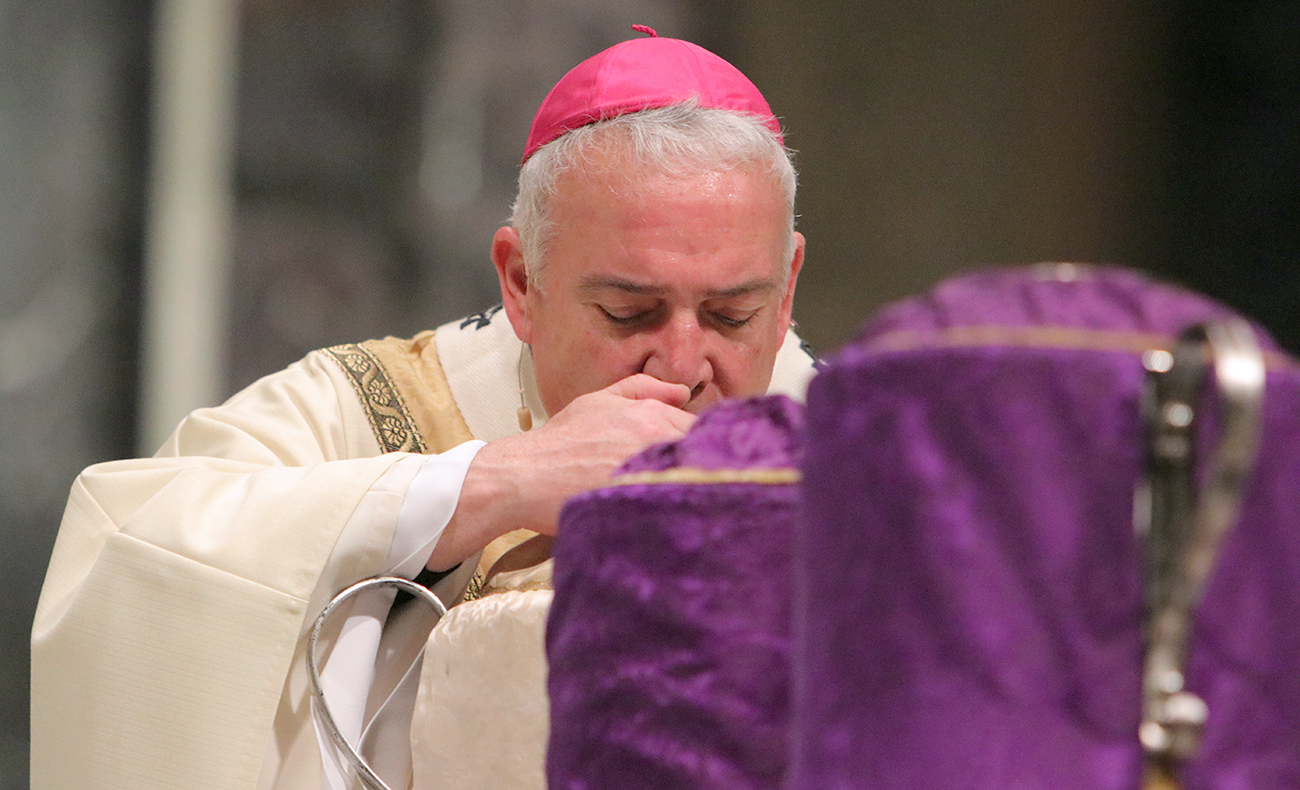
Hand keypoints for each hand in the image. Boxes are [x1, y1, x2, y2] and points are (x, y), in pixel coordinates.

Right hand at [426, 374, 694, 568]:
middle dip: (702, 468)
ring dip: (690, 489)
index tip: (697, 458)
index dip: (706, 446)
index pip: (703, 432)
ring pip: (690, 482)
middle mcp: (655, 443)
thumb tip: (683, 392)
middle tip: (692, 480)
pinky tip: (666, 514)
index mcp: (652, 417)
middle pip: (704, 459)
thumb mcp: (599, 400)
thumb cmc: (561, 439)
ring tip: (680, 498)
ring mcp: (647, 476)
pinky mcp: (636, 506)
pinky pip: (671, 509)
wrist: (524, 475)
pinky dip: (674, 511)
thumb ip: (643, 389)